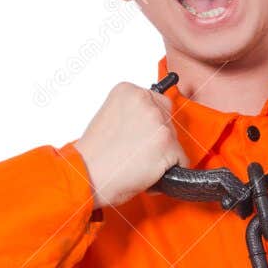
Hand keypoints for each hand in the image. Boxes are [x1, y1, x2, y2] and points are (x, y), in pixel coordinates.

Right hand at [74, 83, 190, 208]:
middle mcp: (145, 101)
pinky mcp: (167, 144)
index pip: (158, 103)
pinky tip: (146, 172)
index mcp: (128, 90)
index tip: (139, 136)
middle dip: (157, 139)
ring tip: (137, 162)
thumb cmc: (92, 156)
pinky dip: (169, 171)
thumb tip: (152, 123)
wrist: (86, 176)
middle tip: (135, 152)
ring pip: (175, 141)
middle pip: (169, 121)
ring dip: (162, 155)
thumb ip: (133, 114)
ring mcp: (158, 121)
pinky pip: (182, 160)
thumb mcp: (109, 118)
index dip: (150, 125)